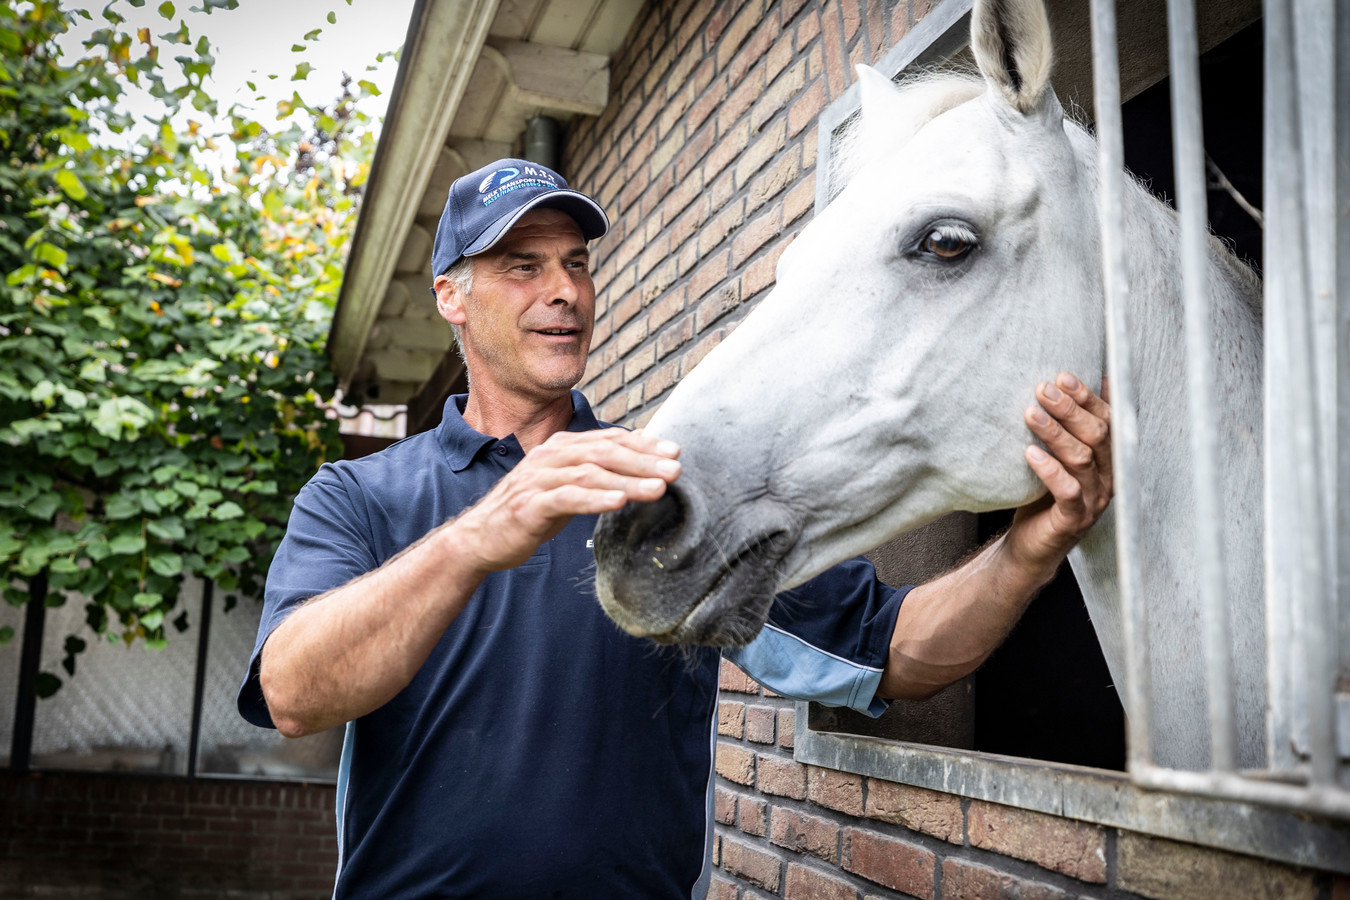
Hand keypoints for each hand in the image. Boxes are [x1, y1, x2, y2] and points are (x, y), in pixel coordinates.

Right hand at [453, 428, 681, 572]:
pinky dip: (594, 498)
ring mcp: (538, 479)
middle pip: (604, 452)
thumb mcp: (567, 486)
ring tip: (658, 488)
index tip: (675, 451)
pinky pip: (566, 497)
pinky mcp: (529, 505)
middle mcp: (550, 457)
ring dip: (628, 479)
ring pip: (590, 473)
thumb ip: (596, 471)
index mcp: (562, 448)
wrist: (481, 537)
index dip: (643, 444)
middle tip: (676, 469)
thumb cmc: (531, 510)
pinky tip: (618, 501)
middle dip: (643, 460)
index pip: (608, 440)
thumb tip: (637, 455)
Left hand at [1006, 372, 1112, 575]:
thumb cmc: (1044, 496)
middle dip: (1069, 409)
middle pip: (1097, 436)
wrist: (1030, 547)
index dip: (1088, 397)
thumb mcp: (1059, 456)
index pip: (1107, 421)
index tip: (1063, 377)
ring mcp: (1094, 501)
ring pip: (1082, 459)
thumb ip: (1072, 427)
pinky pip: (1067, 491)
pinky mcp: (1074, 520)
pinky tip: (1029, 453)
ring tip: (1031, 414)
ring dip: (1056, 433)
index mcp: (1110, 460)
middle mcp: (1108, 479)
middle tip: (1042, 389)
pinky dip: (1049, 469)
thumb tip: (1078, 384)